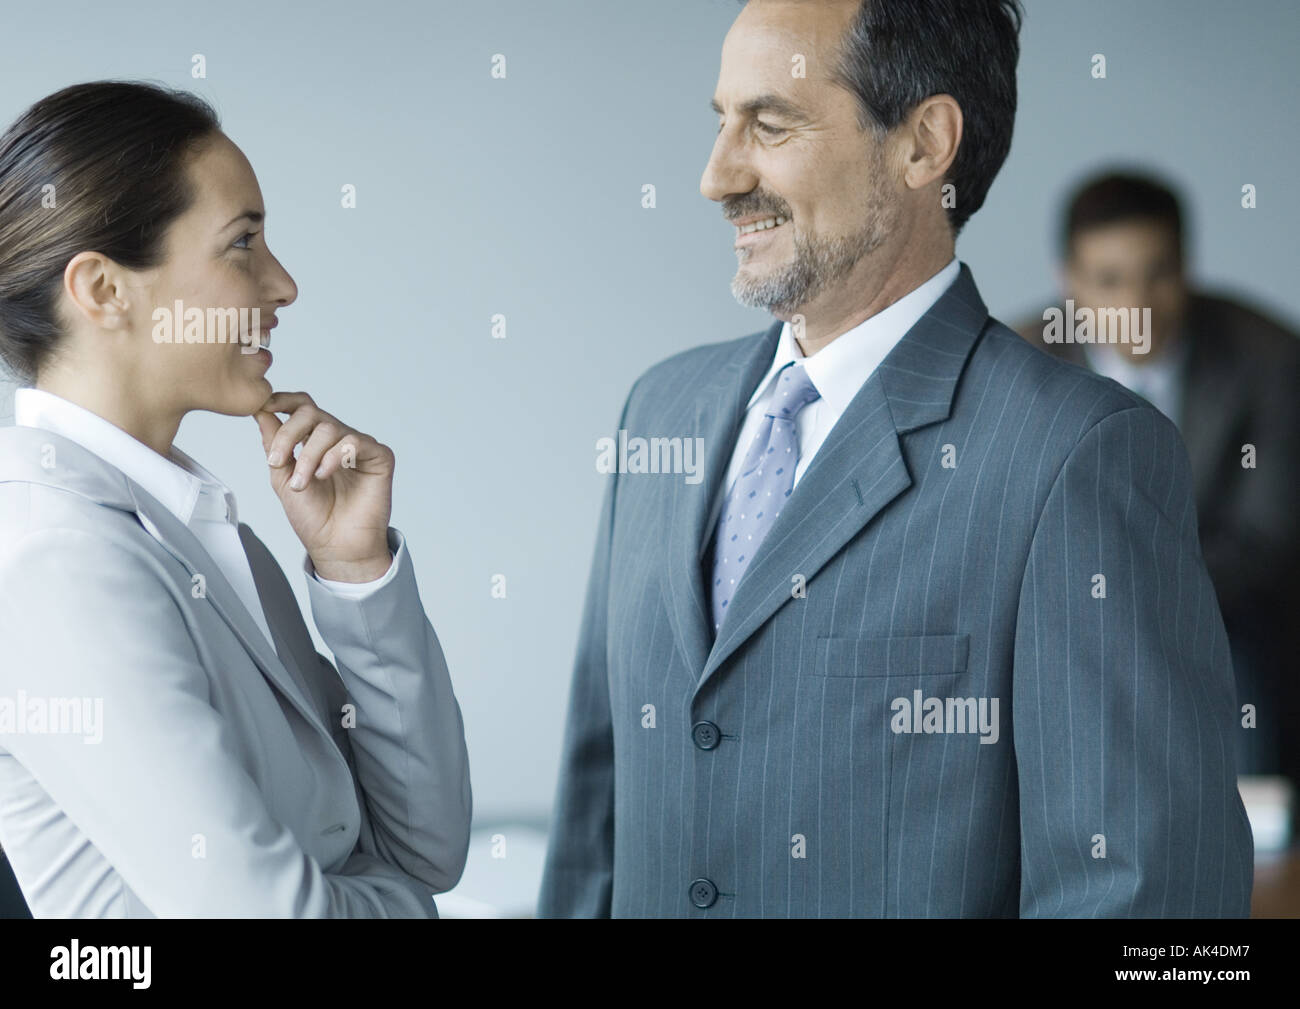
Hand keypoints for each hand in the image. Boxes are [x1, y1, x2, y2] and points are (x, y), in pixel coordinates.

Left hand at [253, 392, 394, 581]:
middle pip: (312, 412)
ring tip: (304, 483)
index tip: (265, 406)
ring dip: (309, 455)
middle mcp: (337, 439)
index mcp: (314, 441)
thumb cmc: (313, 518)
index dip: (283, 400)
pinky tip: (325, 475)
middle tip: (278, 462)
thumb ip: (274, 445)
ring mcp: (358, 447)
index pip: (301, 407)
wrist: (335, 546)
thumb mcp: (282, 478)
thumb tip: (261, 412)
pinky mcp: (379, 457)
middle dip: (289, 434)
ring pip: (330, 428)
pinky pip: (354, 442)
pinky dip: (334, 456)